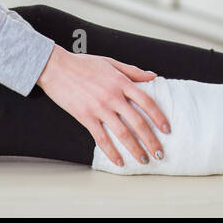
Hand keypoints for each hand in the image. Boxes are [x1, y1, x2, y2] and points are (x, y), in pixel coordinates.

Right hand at [35, 45, 169, 166]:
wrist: (56, 67)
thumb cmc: (82, 63)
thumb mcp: (110, 62)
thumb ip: (132, 71)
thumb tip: (152, 75)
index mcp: (121, 82)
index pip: (147, 102)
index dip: (159, 117)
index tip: (167, 129)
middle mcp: (113, 96)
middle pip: (138, 122)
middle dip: (151, 140)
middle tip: (159, 152)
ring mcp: (99, 108)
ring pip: (122, 133)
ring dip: (135, 149)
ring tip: (143, 159)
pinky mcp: (85, 116)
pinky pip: (101, 138)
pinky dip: (112, 152)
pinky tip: (119, 161)